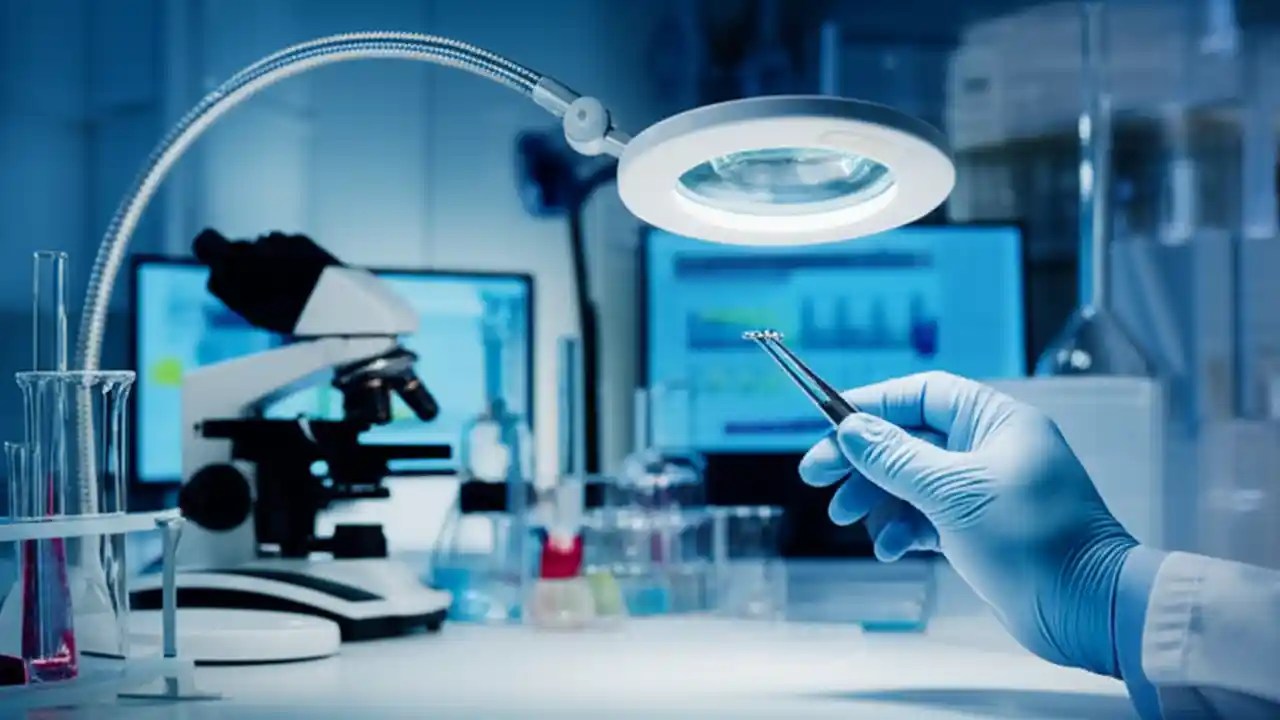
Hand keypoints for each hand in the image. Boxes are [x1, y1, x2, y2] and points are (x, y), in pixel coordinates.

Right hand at [799, 371, 1135, 676]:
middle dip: (862, 460)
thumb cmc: (1034, 540)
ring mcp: (983, 492)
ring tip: (846, 519)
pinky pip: (925, 518)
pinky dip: (901, 529)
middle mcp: (988, 450)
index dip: (872, 405)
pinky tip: (888, 549)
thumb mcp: (954, 492)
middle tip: (817, 477)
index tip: (828, 423)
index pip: (922, 395)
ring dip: (875, 498)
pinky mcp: (978, 530)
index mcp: (995, 422)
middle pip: (907, 440)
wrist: (1087, 609)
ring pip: (910, 482)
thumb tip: (850, 429)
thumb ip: (896, 458)